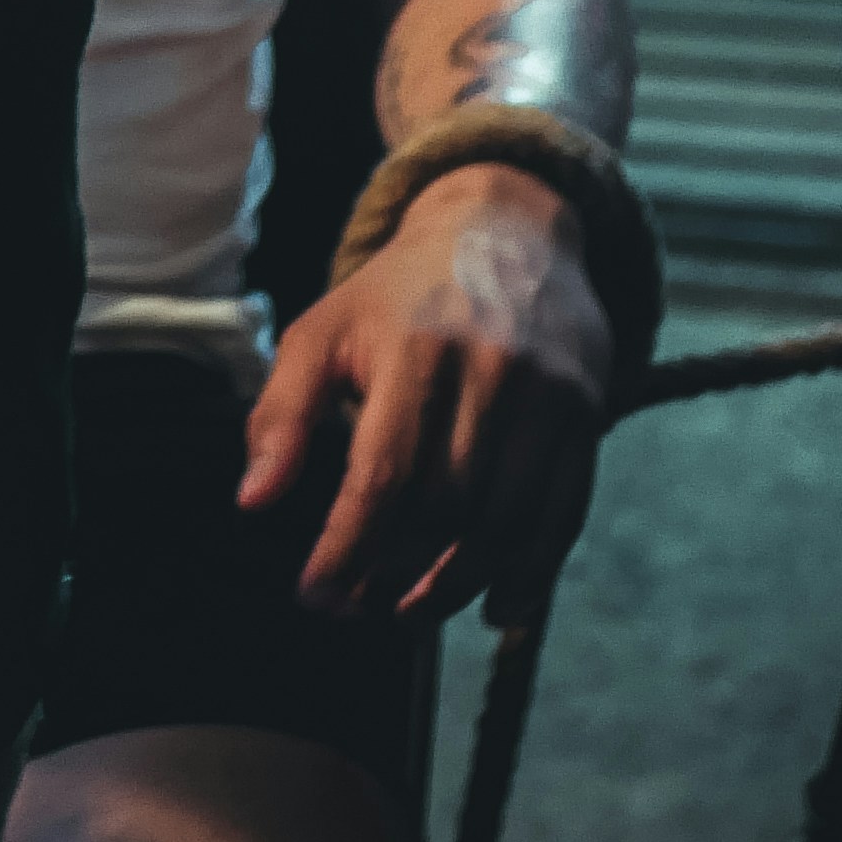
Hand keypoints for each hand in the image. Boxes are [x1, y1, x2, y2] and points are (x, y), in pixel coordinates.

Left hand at [240, 163, 617, 618]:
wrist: (509, 231)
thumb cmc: (399, 295)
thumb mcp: (325, 329)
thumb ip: (283, 413)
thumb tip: (252, 501)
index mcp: (415, 345)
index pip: (382, 473)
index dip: (346, 547)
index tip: (317, 595)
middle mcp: (491, 369)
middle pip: (446, 505)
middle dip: (396, 573)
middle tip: (359, 604)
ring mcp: (549, 395)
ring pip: (507, 522)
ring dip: (456, 586)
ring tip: (409, 610)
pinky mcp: (588, 415)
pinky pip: (563, 515)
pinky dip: (529, 575)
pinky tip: (493, 608)